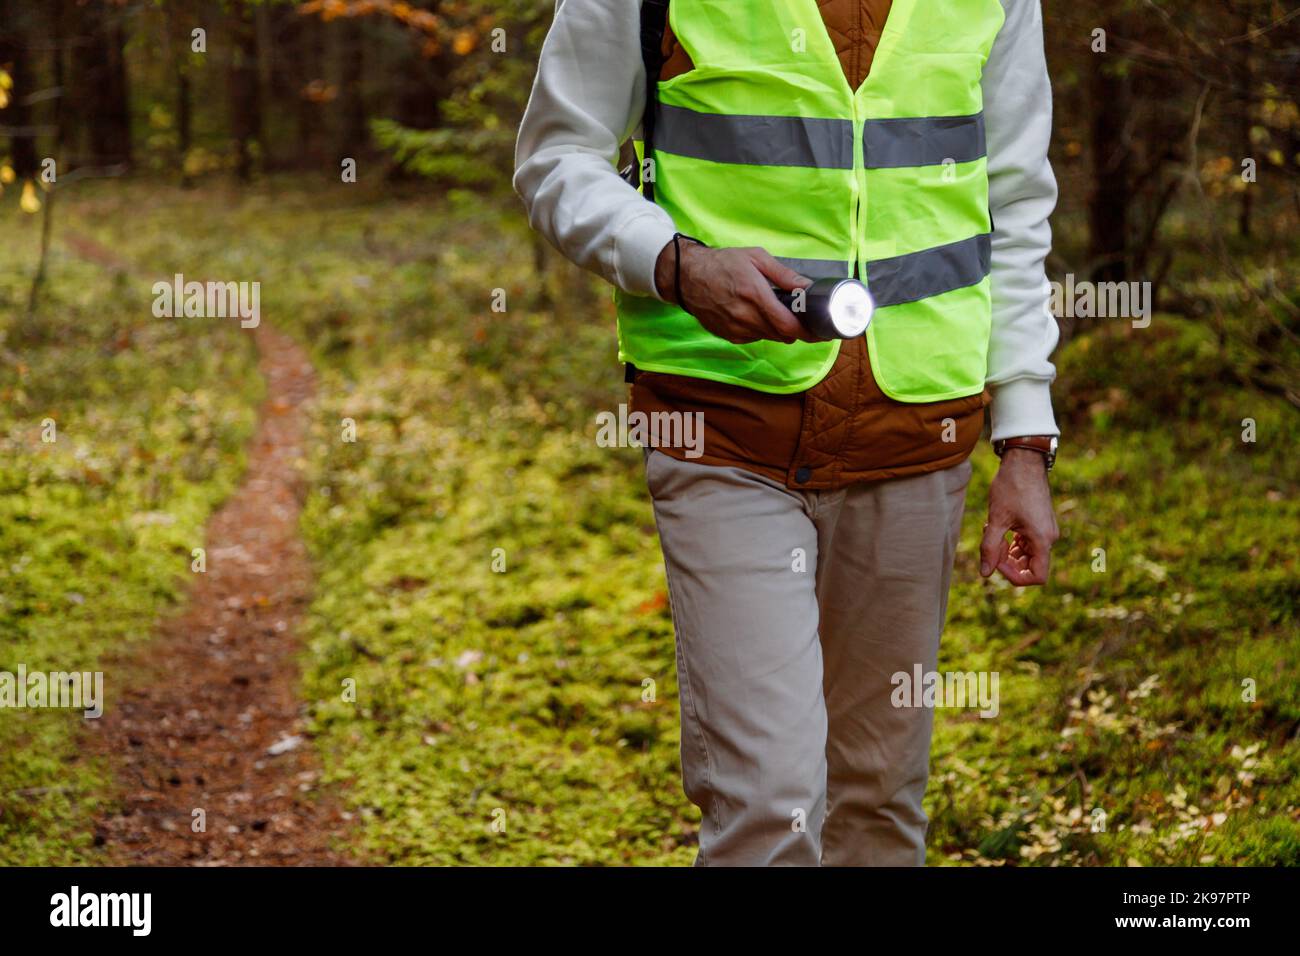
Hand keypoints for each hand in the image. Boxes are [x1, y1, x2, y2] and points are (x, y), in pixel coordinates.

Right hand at [654, 242, 815, 343]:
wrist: (687, 277)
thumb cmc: (723, 263)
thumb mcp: (756, 258)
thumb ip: (784, 275)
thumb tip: (807, 287)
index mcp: (755, 295)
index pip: (788, 325)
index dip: (807, 332)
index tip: (819, 331)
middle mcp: (745, 317)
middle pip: (782, 335)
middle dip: (795, 330)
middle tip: (802, 319)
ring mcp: (735, 329)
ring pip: (769, 338)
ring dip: (778, 330)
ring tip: (778, 313)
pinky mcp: (728, 336)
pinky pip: (754, 338)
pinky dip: (761, 330)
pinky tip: (756, 315)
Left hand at [979, 448, 1058, 585]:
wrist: (1024, 461)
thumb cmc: (1011, 488)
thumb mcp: (996, 520)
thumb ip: (990, 548)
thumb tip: (985, 573)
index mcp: (1042, 540)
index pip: (1037, 576)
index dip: (1015, 576)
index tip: (997, 562)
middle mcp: (1049, 538)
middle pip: (1030, 565)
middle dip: (1007, 561)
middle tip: (989, 545)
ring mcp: (1045, 530)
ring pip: (1026, 554)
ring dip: (1007, 550)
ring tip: (991, 531)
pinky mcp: (1040, 523)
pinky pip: (1026, 542)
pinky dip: (1011, 541)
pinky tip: (996, 527)